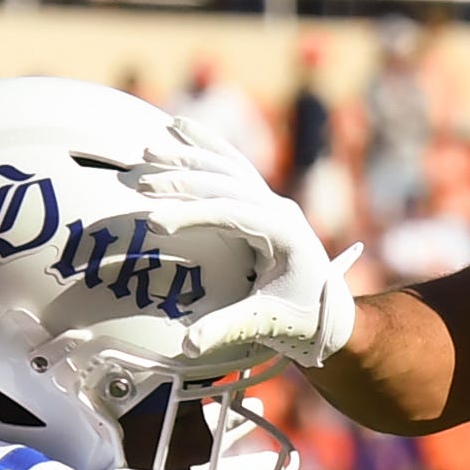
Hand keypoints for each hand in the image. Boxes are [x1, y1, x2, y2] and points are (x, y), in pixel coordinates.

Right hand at [127, 118, 360, 370]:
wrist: (330, 314)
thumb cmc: (302, 321)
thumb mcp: (266, 326)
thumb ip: (227, 330)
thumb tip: (187, 344)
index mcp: (286, 233)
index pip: (232, 214)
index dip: (192, 215)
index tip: (155, 223)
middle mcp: (281, 209)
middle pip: (225, 184)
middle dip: (180, 181)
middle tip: (139, 183)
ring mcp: (272, 201)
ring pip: (226, 168)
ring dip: (186, 157)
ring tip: (146, 150)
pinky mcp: (261, 202)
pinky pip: (231, 165)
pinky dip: (205, 146)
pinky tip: (177, 126)